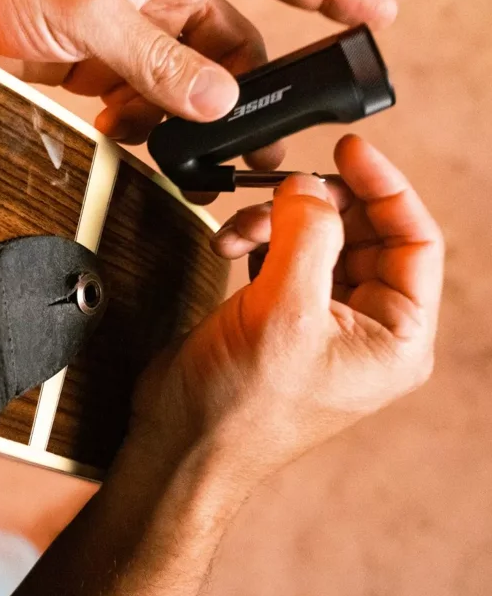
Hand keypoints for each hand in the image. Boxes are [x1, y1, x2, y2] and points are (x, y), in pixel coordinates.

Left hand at [0, 0, 396, 160]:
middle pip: (231, 49)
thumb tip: (217, 103)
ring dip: (182, 121)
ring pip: (184, 86)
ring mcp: (128, 33)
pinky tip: (122, 135)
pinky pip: (139, 104)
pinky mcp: (95, 67)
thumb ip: (156, 60)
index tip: (374, 17)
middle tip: (249, 145)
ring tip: (173, 148)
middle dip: (240, 96)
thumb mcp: (88, 11)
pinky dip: (139, 127)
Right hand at [120, 134, 442, 500]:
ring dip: (277, 223)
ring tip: (239, 230)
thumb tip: (310, 185)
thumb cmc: (239, 409)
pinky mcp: (279, 317)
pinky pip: (283, 257)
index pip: (414, 239)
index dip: (385, 187)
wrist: (181, 445)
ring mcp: (321, 323)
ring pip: (317, 240)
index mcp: (396, 338)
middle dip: (317, 206)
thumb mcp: (285, 313)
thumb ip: (307, 236)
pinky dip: (256, 241)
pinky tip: (229, 245)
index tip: (348, 150)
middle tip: (281, 189)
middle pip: (364, 233)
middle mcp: (367, 329)